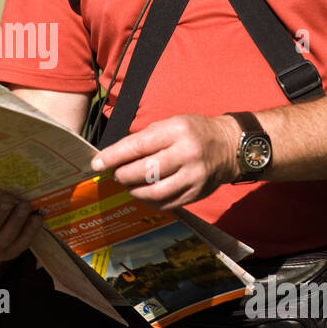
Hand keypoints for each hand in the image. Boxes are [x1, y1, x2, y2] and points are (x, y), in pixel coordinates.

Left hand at [91, 113, 239, 208]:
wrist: (230, 146)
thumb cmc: (194, 132)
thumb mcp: (171, 124)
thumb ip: (145, 139)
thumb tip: (114, 157)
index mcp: (177, 131)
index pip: (138, 146)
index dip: (113, 156)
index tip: (97, 163)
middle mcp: (187, 154)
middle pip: (145, 171)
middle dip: (123, 175)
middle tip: (116, 175)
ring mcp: (194, 176)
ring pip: (154, 192)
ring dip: (134, 191)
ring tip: (129, 185)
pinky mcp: (197, 193)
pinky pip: (167, 204)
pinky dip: (150, 201)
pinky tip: (145, 194)